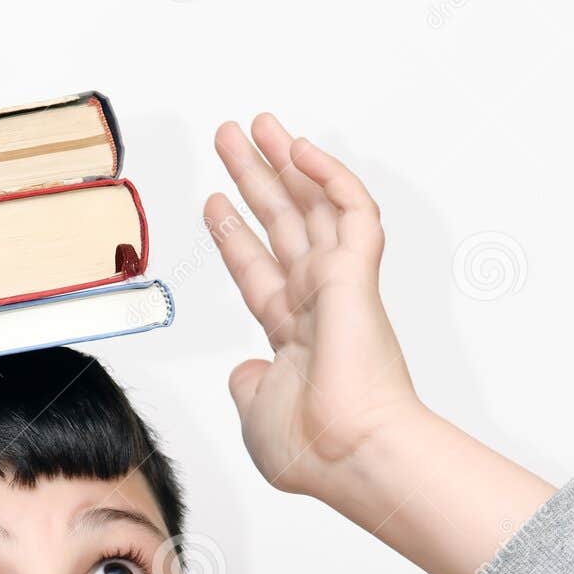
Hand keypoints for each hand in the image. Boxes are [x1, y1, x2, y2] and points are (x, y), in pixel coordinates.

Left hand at [205, 113, 420, 501]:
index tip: (215, 202)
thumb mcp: (255, 412)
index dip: (235, 235)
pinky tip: (300, 148)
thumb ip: (247, 384)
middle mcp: (318, 304)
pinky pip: (350, 209)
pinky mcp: (358, 273)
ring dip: (284, 162)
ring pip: (311, 206)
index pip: (259, 270)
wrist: (348, 450)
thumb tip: (244, 369)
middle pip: (280, 225)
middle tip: (231, 138)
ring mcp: (339, 285)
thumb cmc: (312, 447)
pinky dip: (329, 175)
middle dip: (254, 180)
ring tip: (257, 123)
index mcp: (294, 336)